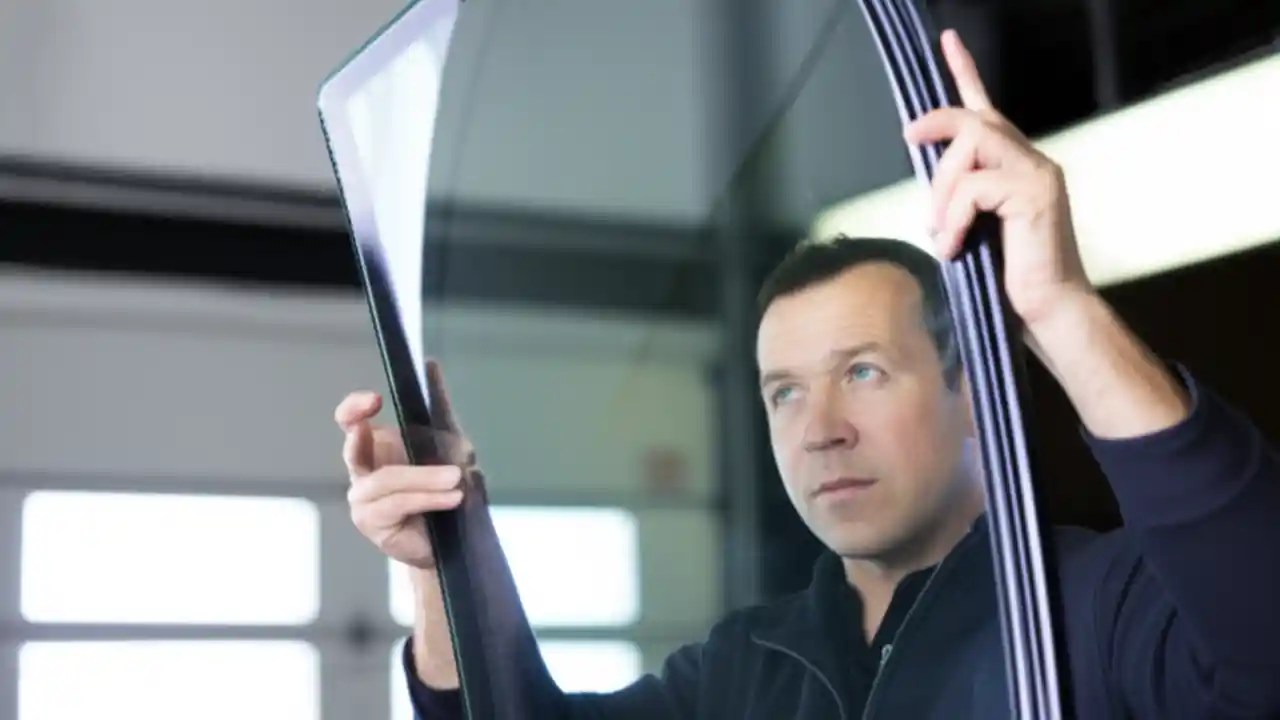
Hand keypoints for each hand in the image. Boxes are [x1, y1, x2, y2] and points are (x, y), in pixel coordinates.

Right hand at [336, 359, 478, 569]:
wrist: (452, 544)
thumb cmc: (445, 492)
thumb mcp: (451, 446)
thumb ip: (438, 408)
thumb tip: (430, 365)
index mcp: (375, 447)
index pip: (350, 421)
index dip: (354, 408)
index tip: (375, 399)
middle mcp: (362, 471)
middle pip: (353, 445)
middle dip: (362, 425)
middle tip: (383, 411)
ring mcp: (363, 499)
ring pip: (386, 479)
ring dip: (424, 477)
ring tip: (457, 478)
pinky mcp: (372, 523)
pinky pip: (397, 504)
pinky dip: (427, 497)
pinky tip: (453, 496)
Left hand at [903, 29, 1093, 327]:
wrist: (1049, 311)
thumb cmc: (1010, 278)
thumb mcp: (976, 228)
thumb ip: (961, 198)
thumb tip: (932, 187)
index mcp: (1017, 165)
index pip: (989, 110)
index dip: (967, 73)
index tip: (948, 41)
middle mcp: (1033, 160)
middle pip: (975, 120)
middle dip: (936, 130)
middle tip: (911, 142)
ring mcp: (1037, 174)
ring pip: (971, 147)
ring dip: (942, 193)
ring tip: (942, 235)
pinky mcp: (1034, 194)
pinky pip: (973, 186)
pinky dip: (952, 218)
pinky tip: (953, 247)